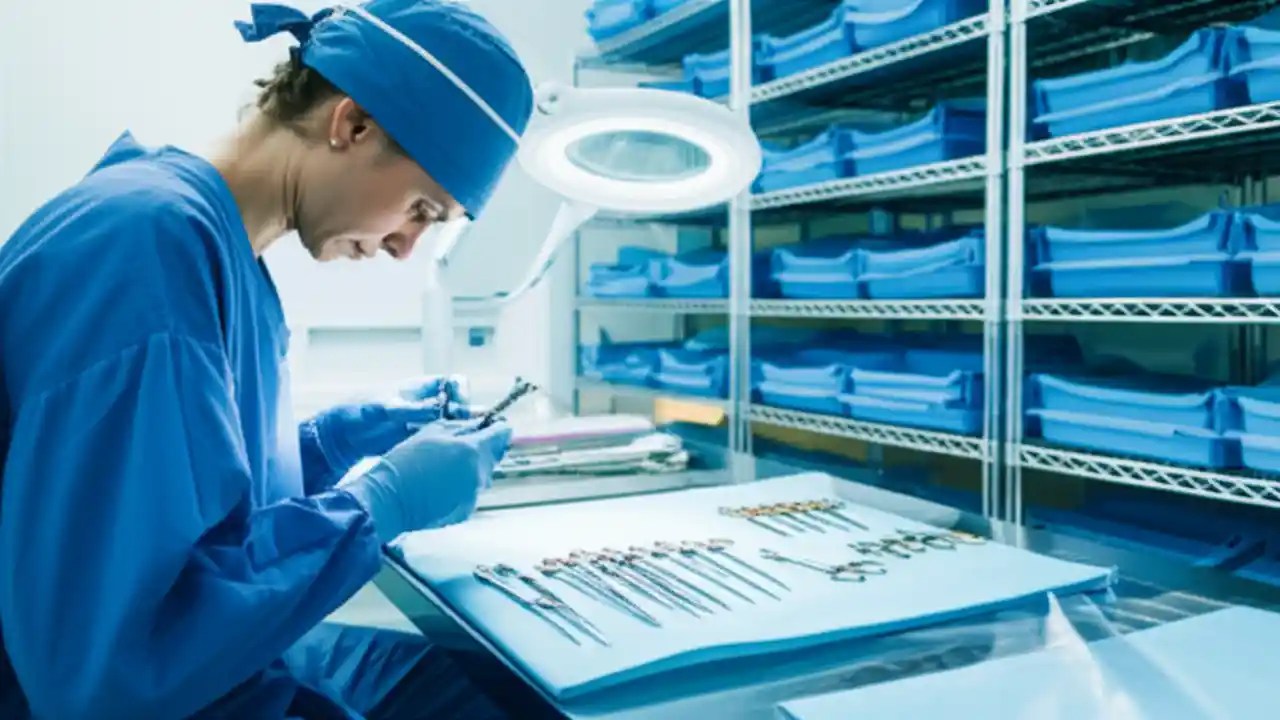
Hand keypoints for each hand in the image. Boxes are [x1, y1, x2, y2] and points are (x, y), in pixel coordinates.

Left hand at [309, 376, 470, 474]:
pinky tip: (455, 455)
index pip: (451, 383)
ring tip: (473, 442)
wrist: (339, 438)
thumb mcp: (383, 409)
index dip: (461, 392)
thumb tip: (437, 408)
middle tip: (474, 427)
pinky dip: (447, 447)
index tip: (460, 405)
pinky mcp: (417, 442)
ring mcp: (422, 423)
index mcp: (419, 388)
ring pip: (450, 425)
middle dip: (467, 415)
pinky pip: (438, 442)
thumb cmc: (357, 413)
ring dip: (461, 432)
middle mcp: (425, 404)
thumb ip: (410, 408)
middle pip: (456, 406)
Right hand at [339, 420, 511, 542]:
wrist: (389, 500)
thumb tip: (479, 424)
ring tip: (445, 465)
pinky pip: (470, 492)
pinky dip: (462, 485)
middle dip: (483, 448)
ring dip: (472, 467)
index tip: (494, 423)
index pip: (501, 435)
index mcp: (473, 451)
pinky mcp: (465, 512)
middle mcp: (479, 475)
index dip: (498, 427)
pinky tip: (441, 484)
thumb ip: (461, 427)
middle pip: (493, 456)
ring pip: (482, 475)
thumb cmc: (406, 461)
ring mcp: (474, 495)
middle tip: (462, 443)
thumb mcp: (431, 432)